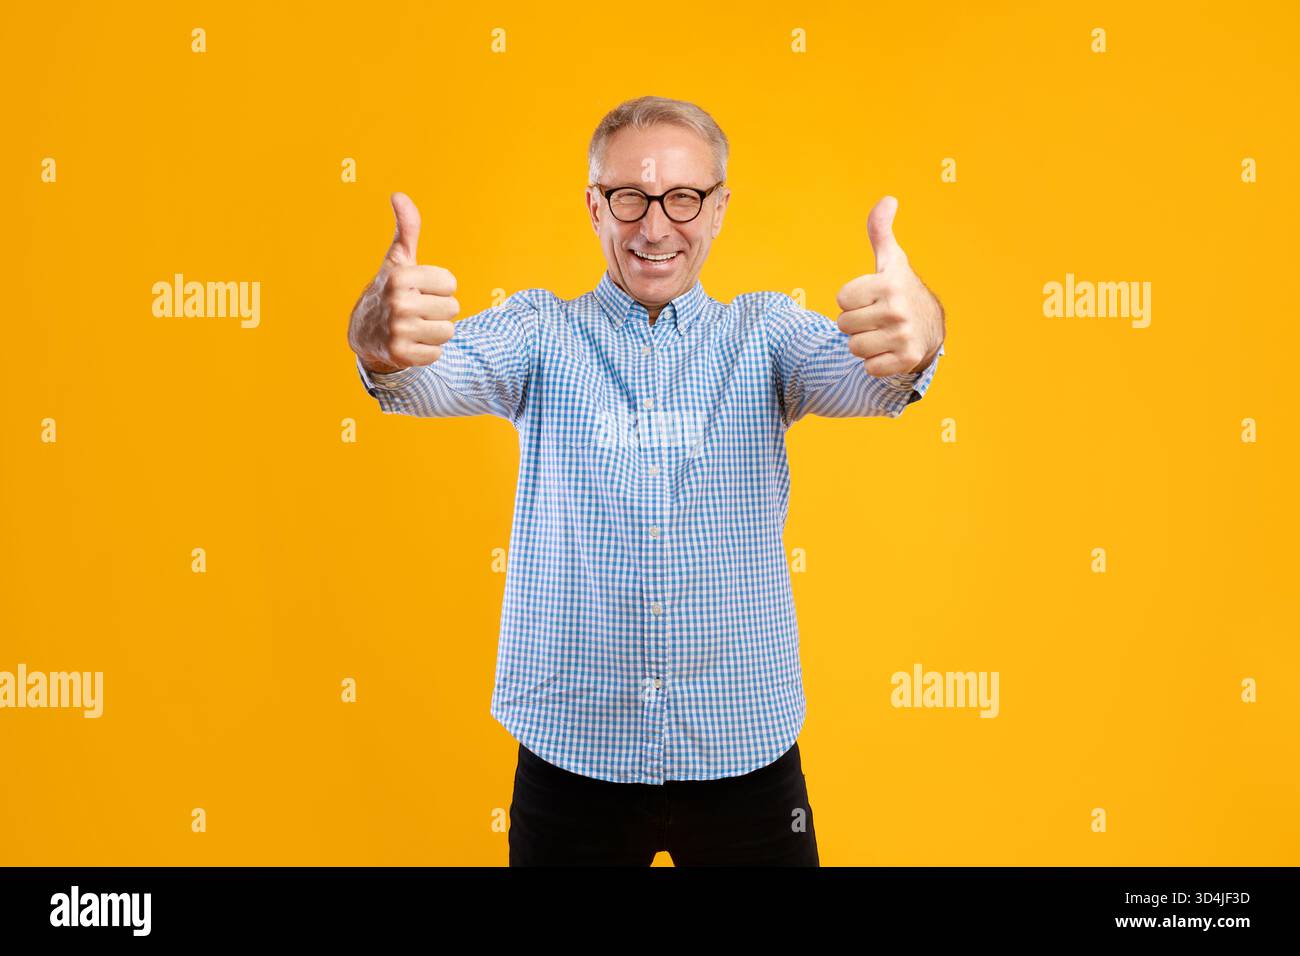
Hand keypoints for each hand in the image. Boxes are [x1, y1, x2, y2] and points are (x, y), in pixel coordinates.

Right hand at [348, 192, 458, 373]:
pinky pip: (437, 354)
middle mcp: (397, 302)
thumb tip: (399, 195)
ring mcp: (398, 330)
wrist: (364, 333)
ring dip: (435, 332)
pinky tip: (410, 343)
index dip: (439, 288)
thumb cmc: (389, 291)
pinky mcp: (401, 354)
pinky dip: (427, 351)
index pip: (450, 283)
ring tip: (414, 327)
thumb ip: (406, 230)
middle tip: (416, 311)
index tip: (419, 290)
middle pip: (453, 309)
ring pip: (447, 332)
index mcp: (400, 276)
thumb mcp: (398, 260)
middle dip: (438, 311)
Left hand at [835, 196, 944, 376]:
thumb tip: (888, 199)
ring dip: (863, 344)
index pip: (841, 300)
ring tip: (881, 334)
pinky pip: (868, 368)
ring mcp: (902, 336)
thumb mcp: (891, 260)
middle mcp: (897, 310)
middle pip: (843, 325)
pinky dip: (875, 363)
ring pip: (853, 348)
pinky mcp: (905, 360)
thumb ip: (880, 231)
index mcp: (888, 284)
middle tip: (875, 318)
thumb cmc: (901, 290)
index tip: (870, 298)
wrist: (931, 327)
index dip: (852, 300)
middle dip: (855, 323)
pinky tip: (889, 350)